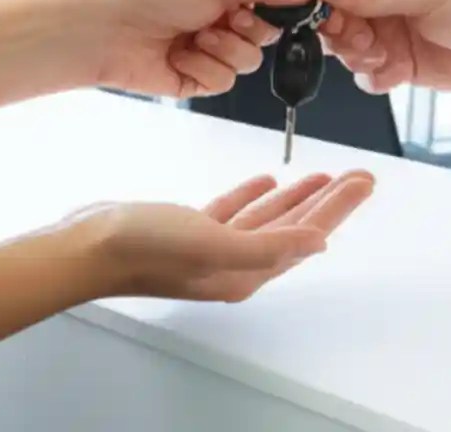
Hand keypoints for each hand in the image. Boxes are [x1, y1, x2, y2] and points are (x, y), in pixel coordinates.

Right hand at [64, 171, 373, 302]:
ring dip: (296, 197)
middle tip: (357, 177)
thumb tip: (319, 243)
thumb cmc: (143, 249)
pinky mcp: (188, 230)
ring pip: (267, 218)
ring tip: (324, 177)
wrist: (87, 247)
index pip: (306, 236)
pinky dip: (252, 195)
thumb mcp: (212, 245)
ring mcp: (210, 247)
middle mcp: (233, 263)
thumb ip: (268, 245)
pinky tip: (266, 180)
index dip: (337, 209)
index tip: (363, 183)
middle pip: (294, 227)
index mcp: (245, 272)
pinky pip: (233, 211)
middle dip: (328, 202)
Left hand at [85, 0, 310, 97]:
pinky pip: (222, 82)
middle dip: (246, 31)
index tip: (255, 7)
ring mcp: (206, 55)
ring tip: (193, 38)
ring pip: (247, 64)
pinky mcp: (194, 82)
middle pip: (263, 39)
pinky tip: (179, 57)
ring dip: (223, 49)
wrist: (111, 30)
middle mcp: (218, 24)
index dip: (270, 11)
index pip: (268, 8)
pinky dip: (204, 68)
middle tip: (221, 20)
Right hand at [312, 0, 450, 110]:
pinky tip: (396, 73)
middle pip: (333, 11)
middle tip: (359, 40)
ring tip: (383, 57)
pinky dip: (373, 77)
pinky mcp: (391, 62)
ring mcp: (385, 31)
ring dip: (356, 56)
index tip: (323, 8)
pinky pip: (363, 73)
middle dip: (339, 29)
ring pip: (343, 45)